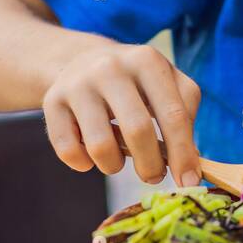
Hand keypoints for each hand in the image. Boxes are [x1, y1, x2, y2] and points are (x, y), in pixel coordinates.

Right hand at [41, 43, 201, 186]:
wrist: (83, 60)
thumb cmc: (137, 82)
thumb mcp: (168, 83)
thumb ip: (185, 114)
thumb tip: (191, 163)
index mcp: (147, 60)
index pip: (173, 114)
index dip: (184, 153)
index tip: (189, 182)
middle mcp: (111, 67)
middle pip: (138, 130)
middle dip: (151, 165)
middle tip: (153, 176)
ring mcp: (78, 83)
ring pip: (100, 146)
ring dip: (114, 166)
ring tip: (119, 161)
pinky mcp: (52, 101)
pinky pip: (68, 150)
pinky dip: (83, 164)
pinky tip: (91, 156)